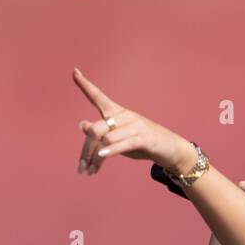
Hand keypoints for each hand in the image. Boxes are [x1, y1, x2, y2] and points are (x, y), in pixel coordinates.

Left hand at [72, 67, 194, 175]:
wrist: (169, 149)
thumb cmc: (141, 143)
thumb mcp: (118, 137)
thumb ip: (101, 132)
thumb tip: (82, 125)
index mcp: (117, 113)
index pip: (98, 96)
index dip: (86, 85)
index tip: (74, 72)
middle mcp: (124, 116)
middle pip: (95, 130)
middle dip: (85, 151)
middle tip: (81, 169)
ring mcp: (135, 126)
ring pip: (106, 139)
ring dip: (95, 159)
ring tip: (90, 172)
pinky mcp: (144, 138)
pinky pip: (123, 144)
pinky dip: (111, 150)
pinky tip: (101, 156)